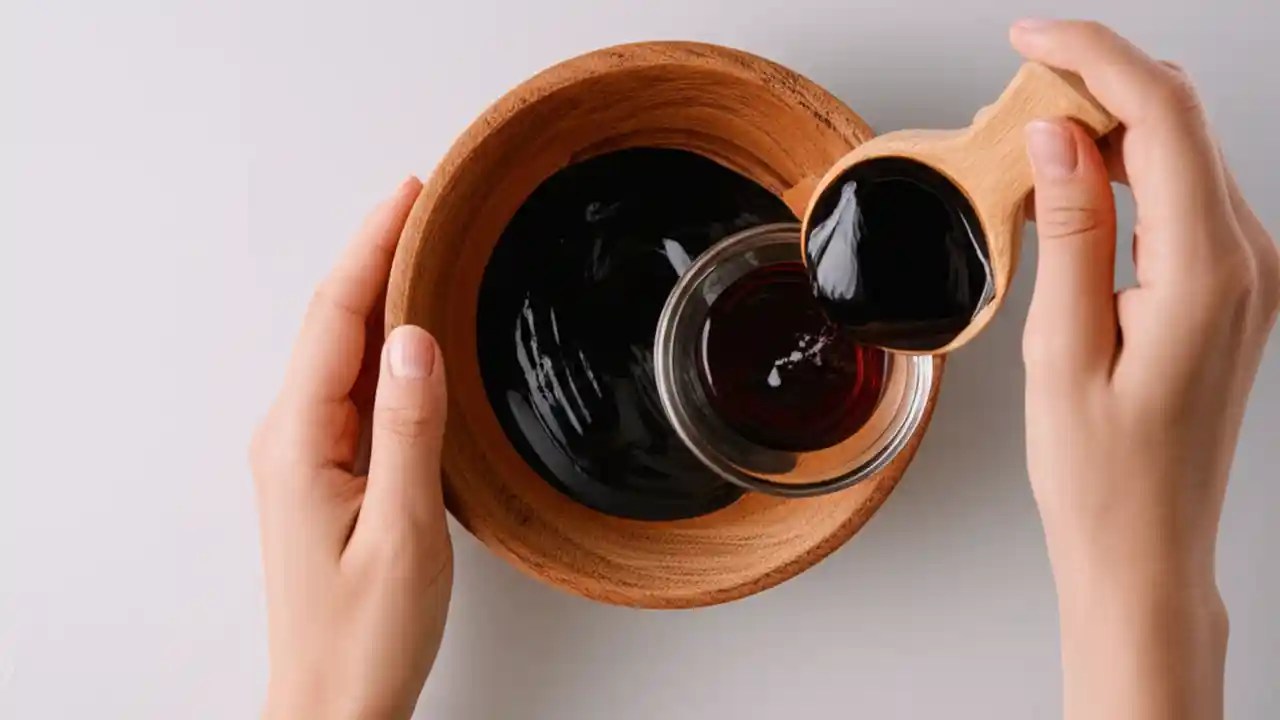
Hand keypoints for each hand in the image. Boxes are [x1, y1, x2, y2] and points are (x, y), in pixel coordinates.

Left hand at [250, 177, 451, 719]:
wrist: (337, 701)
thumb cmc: (366, 633)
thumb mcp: (403, 531)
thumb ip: (408, 429)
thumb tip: (415, 337)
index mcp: (300, 441)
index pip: (337, 318)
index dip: (373, 248)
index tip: (410, 195)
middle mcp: (290, 436)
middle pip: (331, 320)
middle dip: (375, 253)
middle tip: (427, 203)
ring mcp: (304, 452)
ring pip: (340, 347)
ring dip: (378, 290)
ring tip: (424, 244)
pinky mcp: (323, 469)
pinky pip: (349, 381)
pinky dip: (379, 338)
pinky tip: (408, 326)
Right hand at [1013, 20, 1277, 719]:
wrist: (1146, 548)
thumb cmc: (1102, 475)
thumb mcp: (1064, 350)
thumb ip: (1072, 231)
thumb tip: (1057, 135)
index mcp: (1207, 271)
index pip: (1161, 117)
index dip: (1093, 56)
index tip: (1028, 39)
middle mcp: (1245, 261)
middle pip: (1179, 120)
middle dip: (1099, 78)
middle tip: (1017, 82)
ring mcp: (1246, 275)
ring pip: (1182, 152)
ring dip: (1110, 122)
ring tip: (1032, 131)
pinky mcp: (1228, 290)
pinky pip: (1183, 196)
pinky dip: (1128, 168)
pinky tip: (1076, 181)